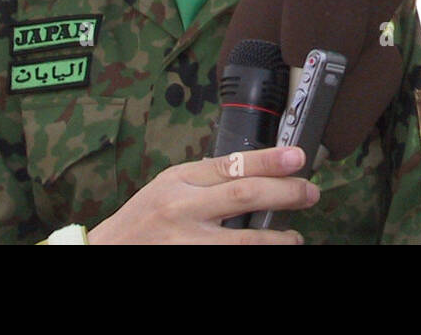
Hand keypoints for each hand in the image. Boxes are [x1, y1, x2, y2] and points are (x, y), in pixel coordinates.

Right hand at [88, 146, 318, 243]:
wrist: (109, 251)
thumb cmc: (142, 217)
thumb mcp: (168, 183)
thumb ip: (206, 177)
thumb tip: (255, 168)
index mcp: (179, 181)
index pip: (231, 165)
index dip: (268, 160)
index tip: (298, 156)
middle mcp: (183, 210)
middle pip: (243, 196)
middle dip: (284, 193)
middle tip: (311, 192)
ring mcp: (187, 243)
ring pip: (243, 240)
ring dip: (276, 238)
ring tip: (295, 237)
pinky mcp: (191, 263)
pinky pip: (230, 258)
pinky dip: (254, 254)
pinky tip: (270, 251)